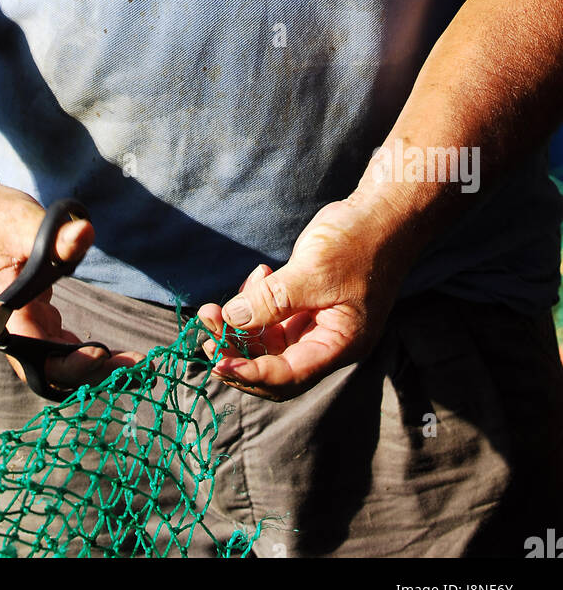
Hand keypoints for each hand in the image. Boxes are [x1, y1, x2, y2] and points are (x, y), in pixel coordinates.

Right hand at [0, 173, 143, 390]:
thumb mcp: (22, 222)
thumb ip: (55, 236)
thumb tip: (85, 233)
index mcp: (3, 315)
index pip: (36, 358)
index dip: (70, 365)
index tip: (101, 351)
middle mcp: (12, 330)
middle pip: (54, 371)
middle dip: (96, 374)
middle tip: (140, 368)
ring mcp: (24, 326)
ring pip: (60, 364)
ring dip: (97, 368)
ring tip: (138, 366)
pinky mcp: (34, 318)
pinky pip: (61, 348)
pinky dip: (87, 353)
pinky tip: (117, 354)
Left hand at [197, 194, 413, 401]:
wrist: (381, 213)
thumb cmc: (358, 243)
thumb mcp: (314, 272)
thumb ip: (272, 300)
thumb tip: (231, 319)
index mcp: (338, 345)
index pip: (287, 376)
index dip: (249, 372)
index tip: (216, 358)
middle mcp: (327, 341)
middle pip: (273, 364)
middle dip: (237, 348)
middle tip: (206, 323)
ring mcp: (317, 322)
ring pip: (268, 339)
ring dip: (241, 323)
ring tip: (225, 298)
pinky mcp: (307, 302)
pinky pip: (273, 315)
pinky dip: (257, 301)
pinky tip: (259, 274)